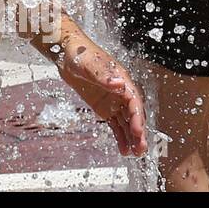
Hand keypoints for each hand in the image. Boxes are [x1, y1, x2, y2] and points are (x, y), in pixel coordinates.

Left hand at [54, 29, 147, 156]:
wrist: (67, 53)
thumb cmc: (81, 54)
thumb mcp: (90, 65)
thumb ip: (103, 76)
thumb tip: (119, 83)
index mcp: (122, 80)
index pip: (134, 101)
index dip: (138, 117)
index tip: (138, 131)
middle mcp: (121, 92)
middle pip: (134, 115)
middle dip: (138, 132)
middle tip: (141, 150)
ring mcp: (113, 101)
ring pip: (126, 122)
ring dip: (132, 138)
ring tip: (136, 154)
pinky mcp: (104, 108)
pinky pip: (115, 124)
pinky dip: (120, 137)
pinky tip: (124, 150)